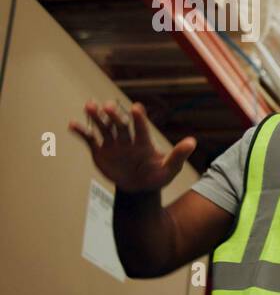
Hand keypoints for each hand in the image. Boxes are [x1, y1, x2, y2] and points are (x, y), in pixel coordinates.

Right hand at [69, 99, 195, 192]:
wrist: (138, 188)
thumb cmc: (157, 177)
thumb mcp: (170, 168)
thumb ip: (178, 155)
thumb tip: (192, 142)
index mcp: (144, 142)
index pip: (141, 128)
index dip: (139, 118)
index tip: (136, 107)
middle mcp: (127, 139)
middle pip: (120, 125)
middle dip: (114, 116)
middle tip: (107, 106)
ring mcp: (113, 144)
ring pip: (103, 128)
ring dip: (96, 118)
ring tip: (89, 106)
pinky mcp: (99, 150)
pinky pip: (89, 139)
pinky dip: (81, 132)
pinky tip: (72, 124)